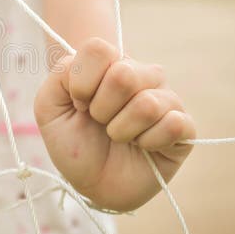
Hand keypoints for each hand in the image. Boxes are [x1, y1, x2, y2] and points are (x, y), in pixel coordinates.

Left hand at [34, 37, 194, 211]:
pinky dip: (148, 142)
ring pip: (147, 103)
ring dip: (122, 130)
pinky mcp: (185, 128)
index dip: (81, 83)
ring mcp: (166, 99)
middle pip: (123, 74)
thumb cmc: (74, 143)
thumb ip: (62, 74)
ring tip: (119, 137)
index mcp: (111, 64)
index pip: (98, 49)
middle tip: (100, 122)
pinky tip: (142, 146)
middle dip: (100, 109)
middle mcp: (142, 75)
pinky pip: (174, 124)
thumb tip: (98, 64)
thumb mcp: (49, 107)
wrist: (92, 184)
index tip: (79, 104)